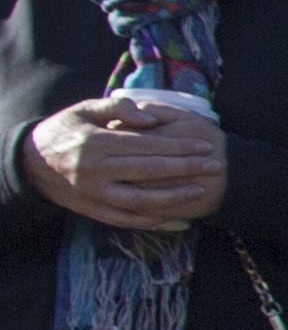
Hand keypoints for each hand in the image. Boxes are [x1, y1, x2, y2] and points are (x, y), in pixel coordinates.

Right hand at [24, 92, 224, 227]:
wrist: (30, 162)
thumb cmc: (64, 130)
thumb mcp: (84, 109)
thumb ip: (119, 108)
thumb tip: (152, 119)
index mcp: (95, 143)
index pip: (145, 145)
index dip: (178, 146)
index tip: (204, 145)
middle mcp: (94, 171)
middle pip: (149, 172)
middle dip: (185, 169)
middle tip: (215, 165)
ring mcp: (93, 194)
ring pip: (140, 201)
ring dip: (174, 198)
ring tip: (199, 190)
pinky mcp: (90, 210)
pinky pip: (125, 220)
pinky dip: (150, 220)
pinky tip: (173, 216)